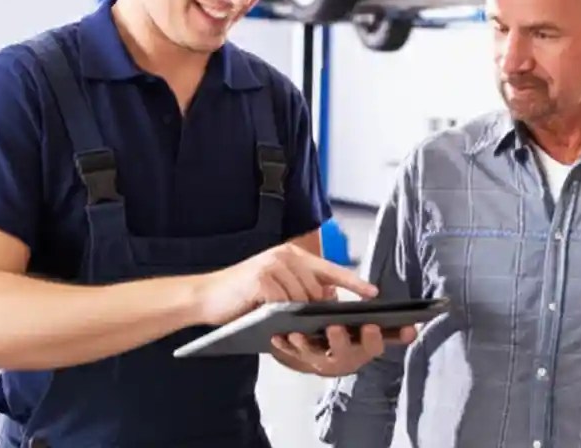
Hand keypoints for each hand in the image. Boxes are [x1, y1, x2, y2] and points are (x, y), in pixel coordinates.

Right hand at [194, 243, 377, 325]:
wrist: (206, 296)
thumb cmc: (244, 296)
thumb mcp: (276, 287)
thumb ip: (301, 288)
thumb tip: (329, 299)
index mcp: (292, 255)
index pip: (331, 268)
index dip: (353, 282)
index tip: (374, 293)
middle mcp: (285, 255)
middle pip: (318, 288)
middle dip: (318, 309)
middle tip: (313, 324)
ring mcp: (272, 265)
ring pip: (302, 298)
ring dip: (298, 315)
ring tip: (289, 323)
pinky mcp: (261, 280)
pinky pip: (283, 303)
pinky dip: (282, 315)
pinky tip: (274, 320)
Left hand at [271, 324, 418, 376]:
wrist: (328, 351)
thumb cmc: (354, 336)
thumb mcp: (373, 332)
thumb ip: (393, 331)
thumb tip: (413, 329)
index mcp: (365, 349)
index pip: (375, 347)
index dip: (375, 338)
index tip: (372, 326)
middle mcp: (345, 359)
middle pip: (344, 353)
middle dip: (340, 341)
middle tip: (334, 328)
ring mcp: (322, 360)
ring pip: (314, 356)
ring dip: (306, 346)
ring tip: (298, 333)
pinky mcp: (301, 359)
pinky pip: (291, 355)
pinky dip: (284, 346)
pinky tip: (276, 335)